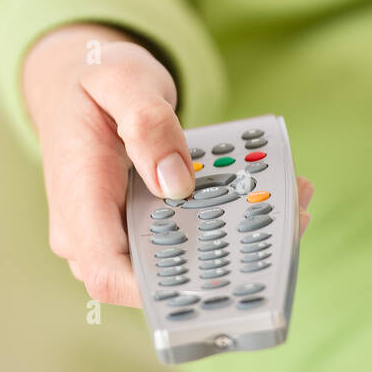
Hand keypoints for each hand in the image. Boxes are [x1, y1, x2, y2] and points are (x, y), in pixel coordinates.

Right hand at [33, 37, 312, 306]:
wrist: (79, 80)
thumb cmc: (94, 80)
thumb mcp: (120, 80)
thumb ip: (146, 124)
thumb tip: (177, 182)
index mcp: (78, 200)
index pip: (106, 273)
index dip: (157, 291)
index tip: (217, 277)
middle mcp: (91, 232)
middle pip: (152, 274)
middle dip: (222, 262)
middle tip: (286, 221)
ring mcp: (115, 233)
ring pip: (174, 260)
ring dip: (233, 241)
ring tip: (293, 202)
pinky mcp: (139, 224)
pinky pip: (182, 235)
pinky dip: (223, 220)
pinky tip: (268, 193)